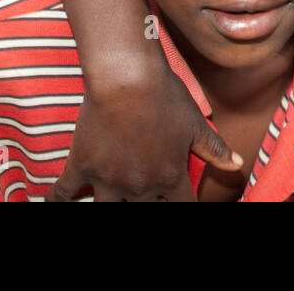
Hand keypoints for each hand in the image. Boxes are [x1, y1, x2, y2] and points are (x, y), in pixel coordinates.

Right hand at [48, 66, 241, 200]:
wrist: (126, 78)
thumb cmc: (165, 96)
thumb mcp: (195, 123)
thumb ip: (215, 148)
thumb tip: (238, 164)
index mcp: (170, 177)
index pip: (180, 208)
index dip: (181, 206)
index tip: (179, 202)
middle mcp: (139, 187)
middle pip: (144, 214)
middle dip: (148, 209)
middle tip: (146, 200)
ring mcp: (107, 180)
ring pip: (107, 212)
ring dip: (111, 208)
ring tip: (113, 203)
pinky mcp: (81, 167)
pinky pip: (63, 194)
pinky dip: (57, 202)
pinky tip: (54, 205)